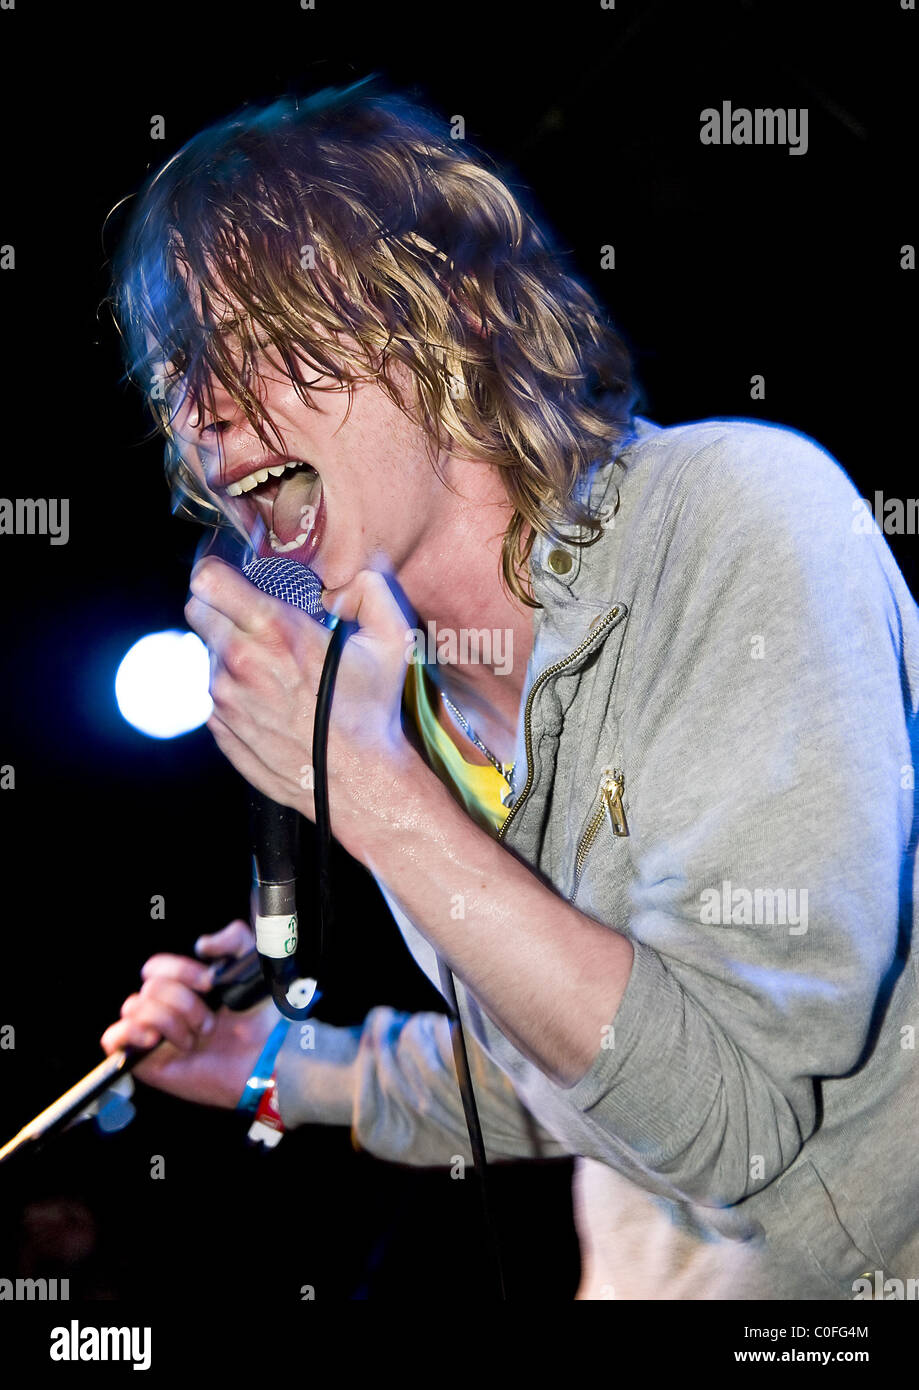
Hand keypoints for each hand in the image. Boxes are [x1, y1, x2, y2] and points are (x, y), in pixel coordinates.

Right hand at [99, 920, 280, 1110]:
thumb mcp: (252, 966)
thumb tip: (201, 944)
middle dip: (184, 1002)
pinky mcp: (142, 1061)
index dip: (181, 971)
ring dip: (171, 1021)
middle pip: (150, 987)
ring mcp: (151, 1034)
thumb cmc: (259, 1019)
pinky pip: (113, 1037)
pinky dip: (130, 1032)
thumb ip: (234, 938)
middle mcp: (164, 1010)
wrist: (263, 1058)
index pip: (156, 966)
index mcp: (182, 989)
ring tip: (193, 1039)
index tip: (209, 984)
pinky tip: (155, 1039)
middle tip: (208, 1022)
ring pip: (135, 1007)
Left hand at [184, 558, 421, 862]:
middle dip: (217, 604)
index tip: (231, 574)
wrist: (359, 781)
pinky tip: (270, 699)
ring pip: (206, 652)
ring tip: (271, 667)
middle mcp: (240, 662)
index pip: (208, 580)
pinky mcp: (221, 728)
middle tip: (248, 614)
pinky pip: (214, 693)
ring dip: (229, 650)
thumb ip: (372, 589)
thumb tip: (352, 571)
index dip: (216, 571)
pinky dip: (234, 688)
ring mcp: (224, 699)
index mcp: (276, 631)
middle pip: (195, 609)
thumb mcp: (392, 641)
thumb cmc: (373, 711)